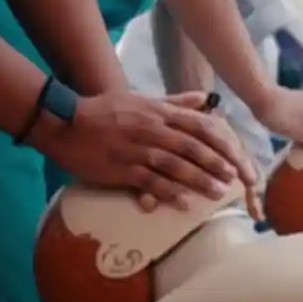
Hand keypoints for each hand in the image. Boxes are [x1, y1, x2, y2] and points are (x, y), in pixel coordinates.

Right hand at [34, 90, 257, 212]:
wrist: (66, 122)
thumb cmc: (105, 110)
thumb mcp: (142, 99)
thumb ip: (175, 102)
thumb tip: (205, 98)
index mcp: (159, 113)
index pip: (199, 126)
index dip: (220, 142)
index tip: (236, 155)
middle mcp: (152, 130)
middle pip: (191, 147)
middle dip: (215, 163)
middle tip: (234, 178)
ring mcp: (137, 150)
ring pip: (175, 166)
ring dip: (198, 180)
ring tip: (217, 192)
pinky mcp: (122, 168)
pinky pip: (150, 182)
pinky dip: (168, 193)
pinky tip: (184, 203)